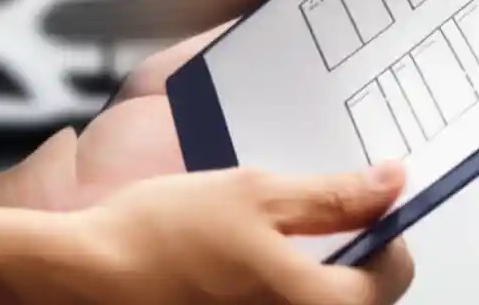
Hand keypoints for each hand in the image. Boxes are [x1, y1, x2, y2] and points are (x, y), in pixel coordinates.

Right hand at [80, 162, 413, 304]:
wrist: (85, 276)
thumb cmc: (163, 236)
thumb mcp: (257, 194)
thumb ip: (333, 195)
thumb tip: (392, 184)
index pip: (393, 273)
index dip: (384, 229)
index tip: (362, 200)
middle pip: (358, 294)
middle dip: (348, 247)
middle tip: (314, 208)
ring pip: (317, 300)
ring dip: (311, 266)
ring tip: (272, 229)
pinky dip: (277, 282)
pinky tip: (245, 257)